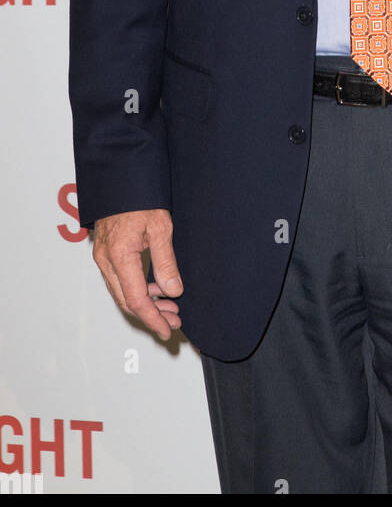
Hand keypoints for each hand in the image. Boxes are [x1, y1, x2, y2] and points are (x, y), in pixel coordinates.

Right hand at [92, 208, 182, 341]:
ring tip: (170, 307)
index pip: (136, 300)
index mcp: (120, 257)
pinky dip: (137, 289)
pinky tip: (156, 288)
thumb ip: (166, 261)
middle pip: (127, 301)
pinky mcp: (106, 252)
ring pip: (122, 292)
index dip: (152, 318)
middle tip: (174, 320)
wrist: (121, 177)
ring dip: (145, 303)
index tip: (166, 330)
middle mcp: (106, 261)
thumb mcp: (161, 227)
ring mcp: (103, 257)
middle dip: (151, 315)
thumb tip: (173, 290)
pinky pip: (120, 280)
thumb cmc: (140, 197)